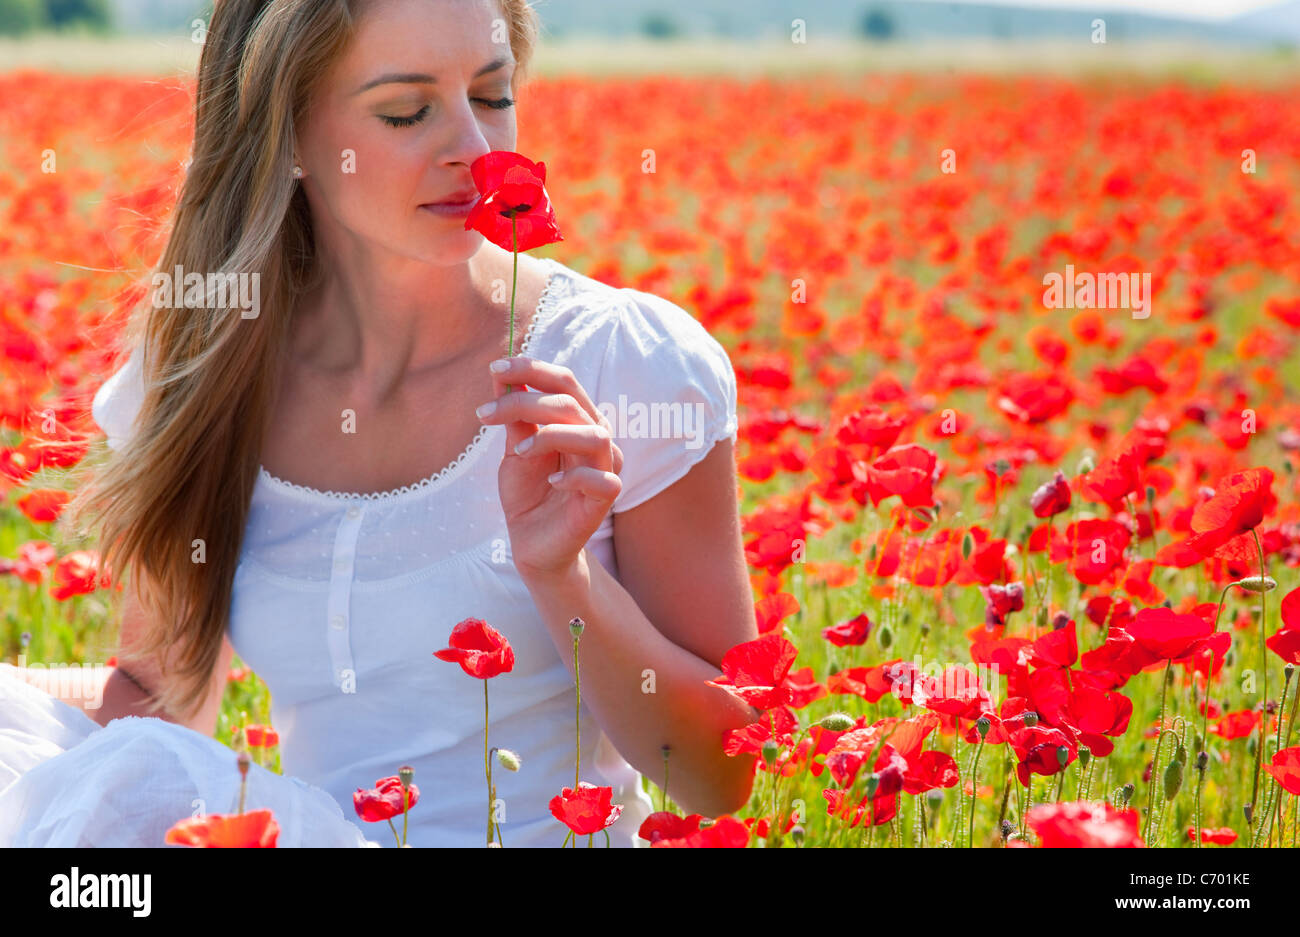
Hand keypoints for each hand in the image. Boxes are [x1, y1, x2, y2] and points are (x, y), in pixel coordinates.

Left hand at [476, 356, 622, 580]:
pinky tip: (550, 480)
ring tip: (518, 451)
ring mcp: (604, 469)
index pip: (564, 382)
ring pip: (593, 435)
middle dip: (525, 401)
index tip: (495, 368)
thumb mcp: (516, 450)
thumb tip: (502, 376)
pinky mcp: (604, 501)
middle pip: (571, 403)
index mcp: (578, 420)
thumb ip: (515, 417)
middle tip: (486, 414)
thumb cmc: (529, 493)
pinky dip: (573, 476)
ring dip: (551, 436)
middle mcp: (596, 438)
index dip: (532, 369)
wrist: (532, 543)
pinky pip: (601, 480)